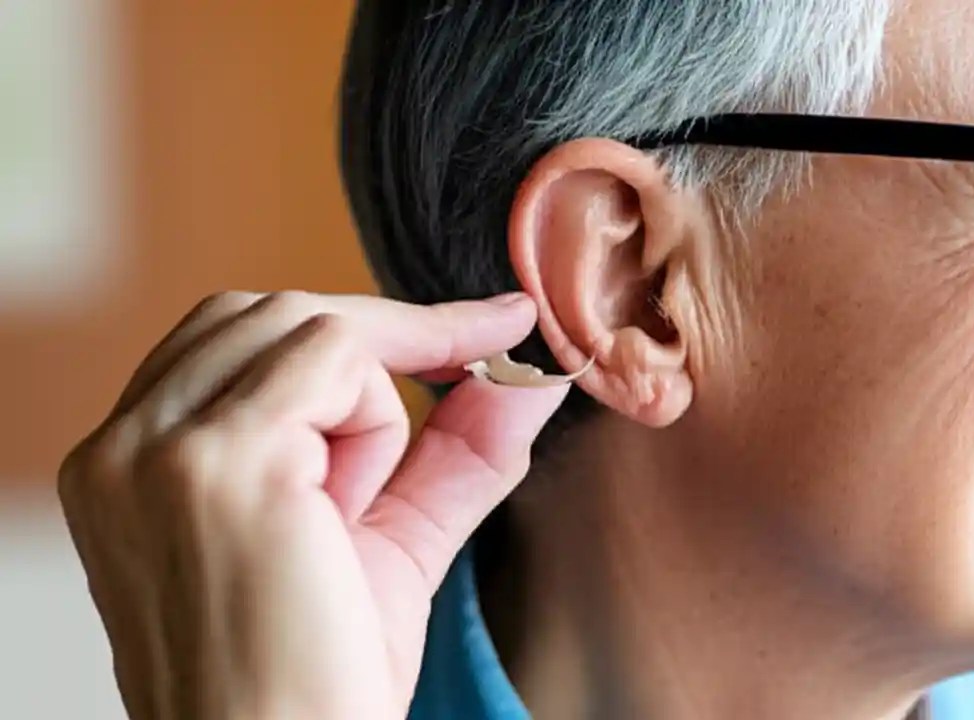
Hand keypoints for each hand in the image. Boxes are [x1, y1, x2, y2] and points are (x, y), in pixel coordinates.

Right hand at [57, 291, 566, 719]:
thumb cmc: (320, 680)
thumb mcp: (386, 542)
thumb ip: (451, 453)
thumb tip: (530, 379)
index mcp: (133, 466)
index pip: (237, 339)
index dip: (355, 327)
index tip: (473, 325)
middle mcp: (122, 448)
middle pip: (266, 312)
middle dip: (382, 338)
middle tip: (481, 350)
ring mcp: (160, 450)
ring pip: (307, 328)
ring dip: (376, 396)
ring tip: (359, 502)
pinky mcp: (220, 462)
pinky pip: (333, 361)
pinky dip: (378, 415)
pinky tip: (356, 499)